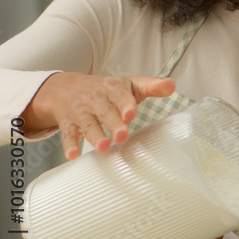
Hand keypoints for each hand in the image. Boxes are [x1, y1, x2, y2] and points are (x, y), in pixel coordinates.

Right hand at [21, 72, 175, 158]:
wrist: (66, 87)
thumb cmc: (106, 89)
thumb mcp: (129, 84)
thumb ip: (151, 86)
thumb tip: (172, 85)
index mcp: (112, 87)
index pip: (119, 94)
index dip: (125, 103)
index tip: (130, 114)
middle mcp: (95, 98)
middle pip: (104, 111)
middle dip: (113, 123)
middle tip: (122, 136)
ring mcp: (80, 111)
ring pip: (87, 124)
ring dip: (94, 135)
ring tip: (104, 147)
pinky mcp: (69, 123)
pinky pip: (67, 134)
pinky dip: (69, 144)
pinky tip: (73, 155)